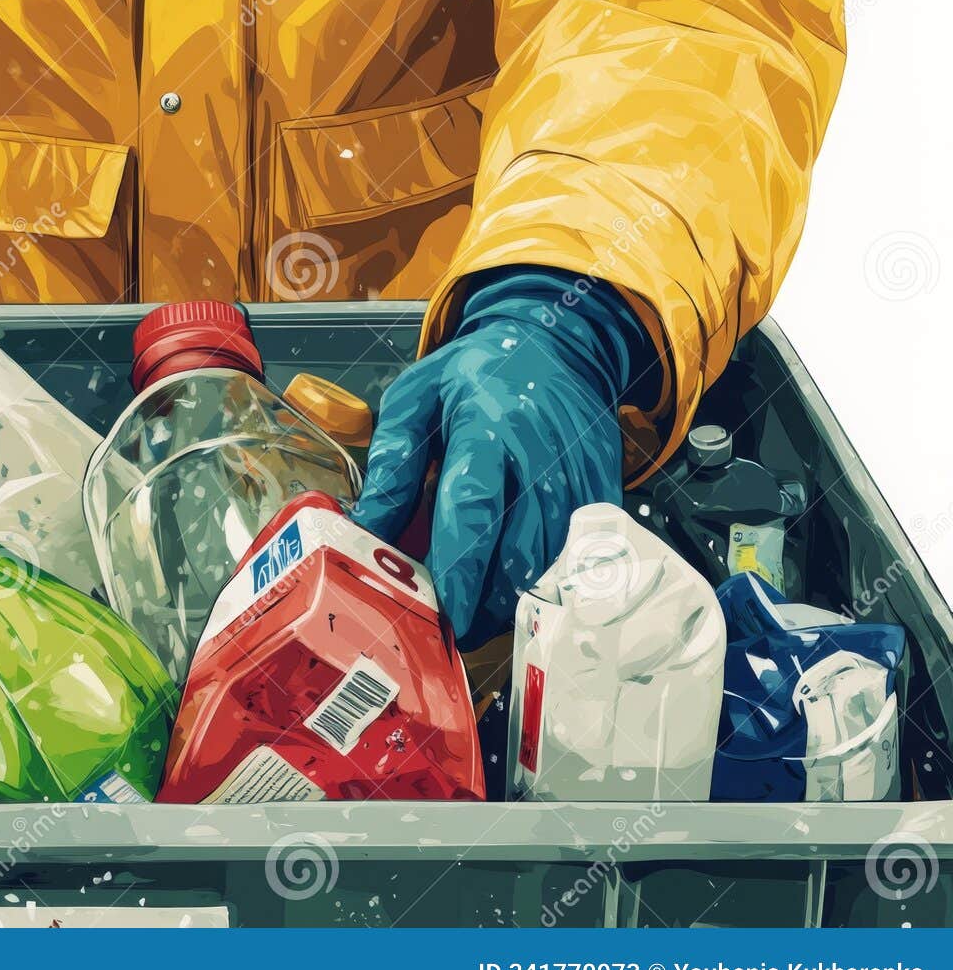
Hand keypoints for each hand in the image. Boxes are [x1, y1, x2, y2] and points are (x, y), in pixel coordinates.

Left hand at [351, 268, 647, 649]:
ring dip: (510, 601)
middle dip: (481, 603)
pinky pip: (576, 558)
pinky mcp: (604, 494)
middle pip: (517, 552)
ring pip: (551, 566)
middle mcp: (542, 456)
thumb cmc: (478, 374)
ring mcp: (580, 478)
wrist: (556, 343)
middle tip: (446, 626)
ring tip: (473, 613)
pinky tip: (511, 587)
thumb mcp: (416, 398)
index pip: (474, 509)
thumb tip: (365, 527)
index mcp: (489, 426)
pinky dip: (542, 584)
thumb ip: (392, 463)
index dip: (458, 568)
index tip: (440, 611)